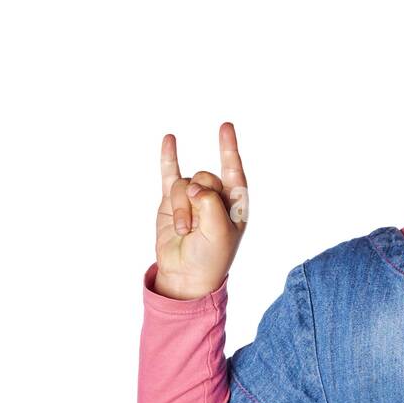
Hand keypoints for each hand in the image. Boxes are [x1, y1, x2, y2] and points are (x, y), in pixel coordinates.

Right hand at [153, 122, 248, 298]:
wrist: (185, 275)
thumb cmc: (210, 257)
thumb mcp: (220, 232)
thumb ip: (210, 202)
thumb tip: (193, 185)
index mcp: (234, 204)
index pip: (233, 171)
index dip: (229, 149)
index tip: (225, 127)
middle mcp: (213, 197)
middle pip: (205, 177)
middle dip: (197, 198)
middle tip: (195, 225)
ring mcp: (191, 198)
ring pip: (183, 185)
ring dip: (182, 209)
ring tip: (185, 231)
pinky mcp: (171, 202)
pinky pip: (170, 174)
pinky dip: (169, 157)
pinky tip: (170, 139)